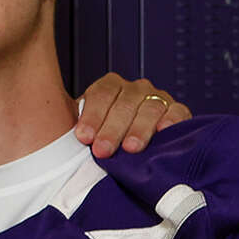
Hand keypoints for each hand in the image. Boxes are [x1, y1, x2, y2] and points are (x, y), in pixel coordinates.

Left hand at [74, 73, 190, 158]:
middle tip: (103, 150)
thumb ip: (77, 132)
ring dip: (139, 128)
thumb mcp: (86, 131)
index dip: (92, 116)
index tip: (84, 137)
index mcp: (109, 87)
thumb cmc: (101, 139)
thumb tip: (61, 143)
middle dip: (112, 129)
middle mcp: (134, 89)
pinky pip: (177, 111)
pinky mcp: (177, 111)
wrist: (126, 145)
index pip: (101, 94)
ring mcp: (156, 98)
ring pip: (149, 108)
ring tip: (131, 148)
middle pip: (124, 103)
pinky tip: (163, 132)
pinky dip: (172, 120)